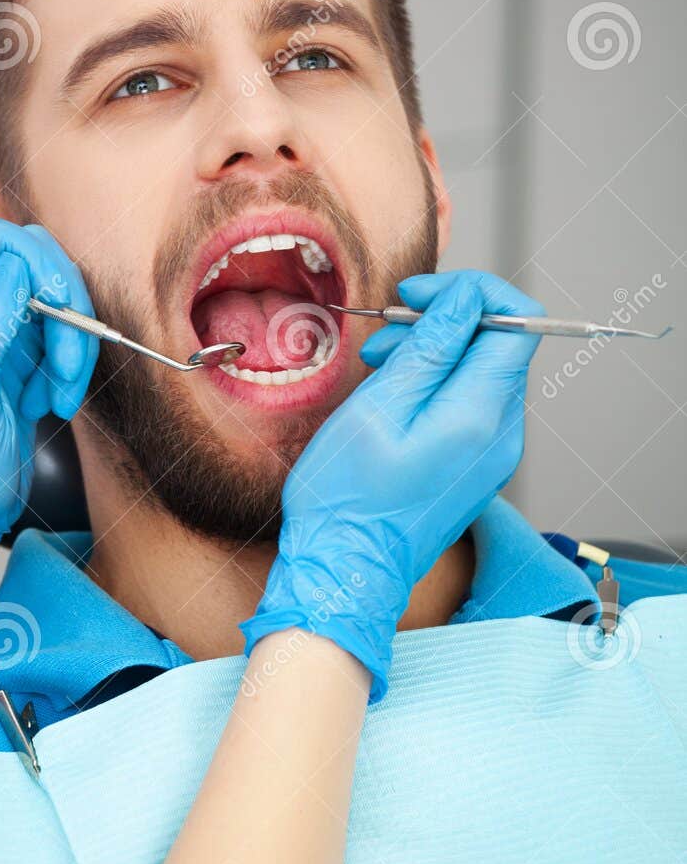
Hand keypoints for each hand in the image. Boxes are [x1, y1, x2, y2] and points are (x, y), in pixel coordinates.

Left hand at [0, 212, 97, 607]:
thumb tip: (11, 270)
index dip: (16, 248)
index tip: (48, 294)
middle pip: (26, 259)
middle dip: (62, 304)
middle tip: (69, 361)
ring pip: (52, 298)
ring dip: (71, 346)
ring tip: (58, 396)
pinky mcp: (22, 358)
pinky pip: (61, 336)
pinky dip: (69, 368)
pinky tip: (51, 403)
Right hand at [239, 270, 544, 698]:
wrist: (346, 571)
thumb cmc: (348, 497)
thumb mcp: (378, 408)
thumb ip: (430, 349)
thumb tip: (466, 300)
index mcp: (481, 414)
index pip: (518, 321)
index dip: (471, 292)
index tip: (419, 294)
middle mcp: (502, 434)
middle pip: (498, 344)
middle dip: (444, 322)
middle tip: (383, 335)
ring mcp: (494, 454)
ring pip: (481, 372)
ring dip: (434, 353)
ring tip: (379, 365)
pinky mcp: (478, 467)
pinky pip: (471, 405)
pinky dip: (436, 386)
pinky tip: (393, 397)